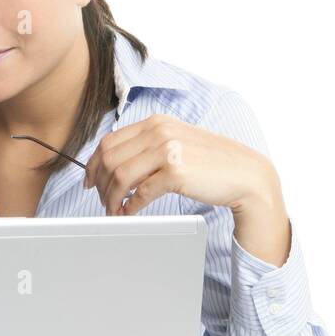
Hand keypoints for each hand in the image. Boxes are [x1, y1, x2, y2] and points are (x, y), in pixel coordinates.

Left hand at [83, 113, 279, 216]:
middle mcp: (160, 131)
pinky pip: (140, 193)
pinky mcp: (176, 172)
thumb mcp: (176, 143)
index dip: (93, 164)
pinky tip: (128, 212)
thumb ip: (148, 148)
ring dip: (111, 198)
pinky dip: (129, 206)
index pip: (109, 142)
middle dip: (99, 183)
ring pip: (119, 176)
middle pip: (109, 159)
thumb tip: (114, 166)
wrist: (245, 174)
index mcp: (156, 122)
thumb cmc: (211, 162)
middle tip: (101, 199)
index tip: (89, 180)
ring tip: (113, 209)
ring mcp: (168, 150)